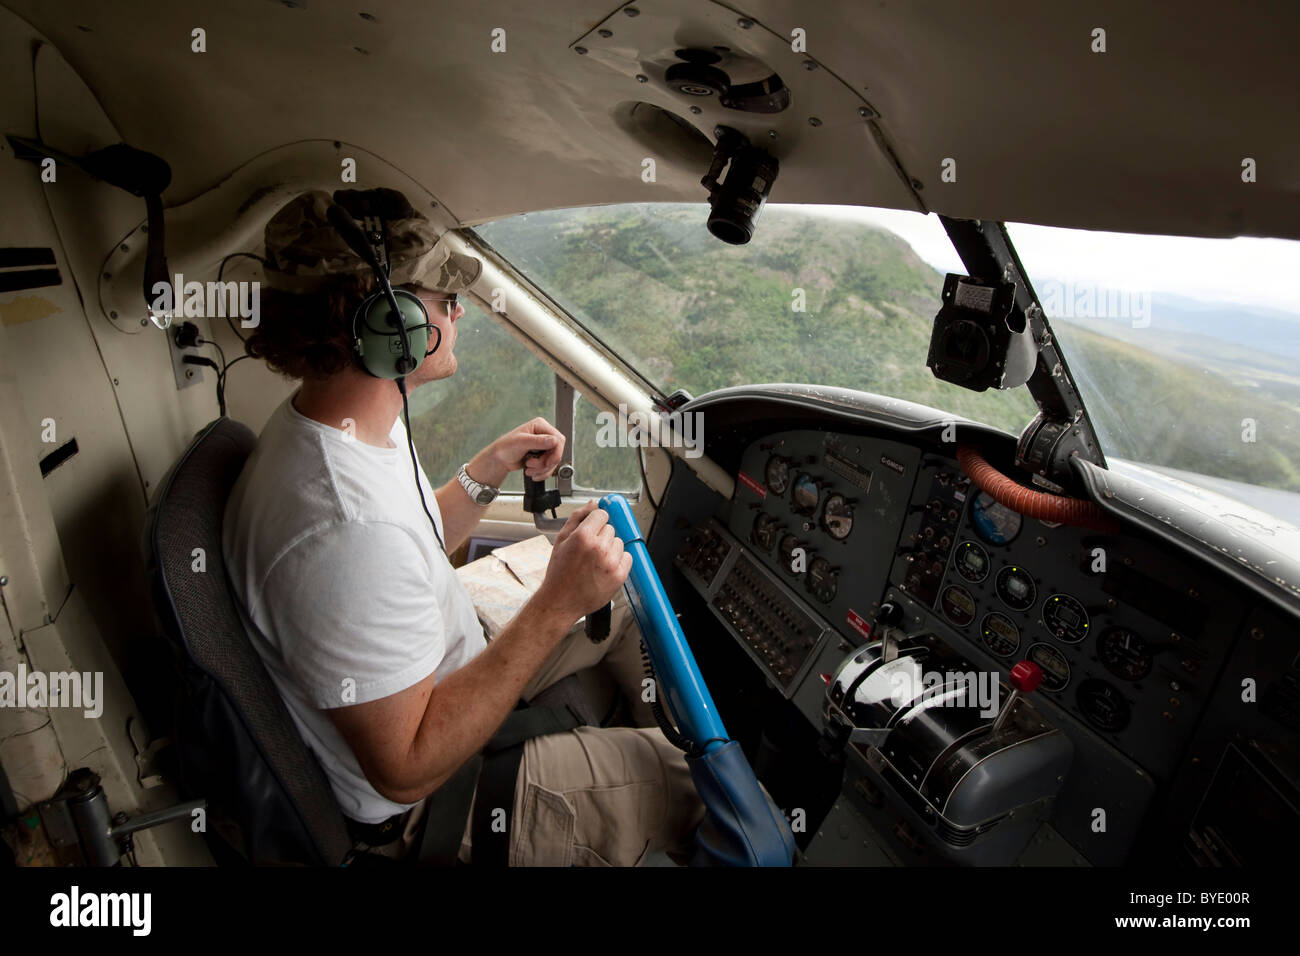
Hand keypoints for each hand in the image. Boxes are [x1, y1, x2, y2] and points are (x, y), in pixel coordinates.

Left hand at [474, 418, 564, 486]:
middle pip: (557, 452)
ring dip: (542, 469)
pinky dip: (542, 473)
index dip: (555, 453)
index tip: (548, 462)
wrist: (499, 459)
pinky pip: (550, 467)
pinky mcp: (542, 456)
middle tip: (532, 465)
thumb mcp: (521, 442)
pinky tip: (532, 473)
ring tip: (529, 469)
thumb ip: (538, 441)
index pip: (558, 439)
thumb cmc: (505, 447)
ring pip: (554, 461)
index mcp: (540, 426)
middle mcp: (544, 435)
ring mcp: (544, 446)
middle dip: (546, 463)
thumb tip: (554, 440)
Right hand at [536, 500, 632, 626]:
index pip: (602, 514)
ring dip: (610, 548)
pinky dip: (619, 561)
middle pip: (610, 528)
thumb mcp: (561, 540)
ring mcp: (611, 563)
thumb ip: (578, 518)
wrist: (560, 601)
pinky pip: (627, 557)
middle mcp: (599, 548)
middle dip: (601, 536)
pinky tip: (604, 568)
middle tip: (588, 551)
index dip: (595, 522)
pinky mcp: (619, 576)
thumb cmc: (559, 572)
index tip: (590, 531)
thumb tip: (593, 503)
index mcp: (583, 537)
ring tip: (595, 561)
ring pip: (619, 542)